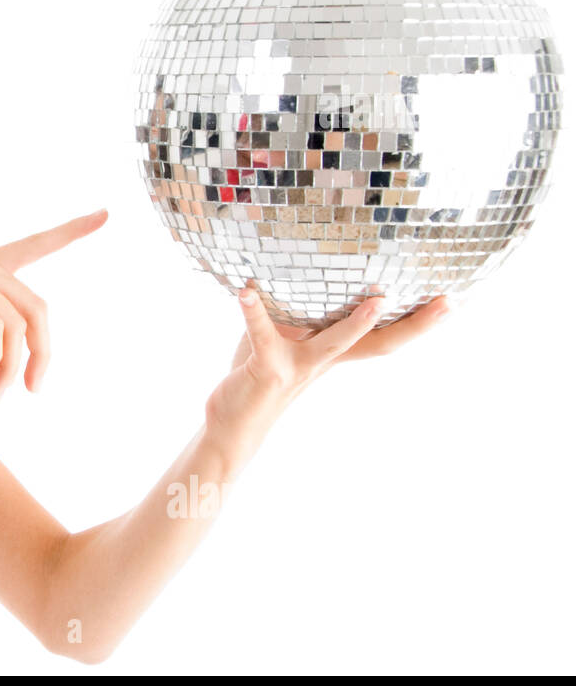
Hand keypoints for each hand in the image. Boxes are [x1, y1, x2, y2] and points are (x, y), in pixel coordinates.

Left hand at [206, 278, 451, 441]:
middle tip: (447, 302)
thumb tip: (302, 263)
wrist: (234, 422)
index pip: (383, 336)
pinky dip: (254, 311)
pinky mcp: (269, 367)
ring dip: (356, 325)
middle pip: (378, 343)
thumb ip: (297, 307)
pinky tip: (246, 290)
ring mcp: (300, 366)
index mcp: (333, 352)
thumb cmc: (261, 370)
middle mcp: (324, 361)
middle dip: (414, 324)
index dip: (418, 321)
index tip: (452, 300)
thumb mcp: (285, 335)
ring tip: (377, 302)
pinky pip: (263, 335)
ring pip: (335, 345)